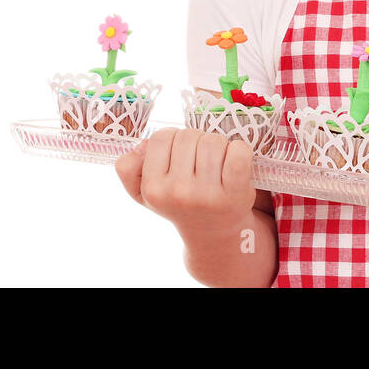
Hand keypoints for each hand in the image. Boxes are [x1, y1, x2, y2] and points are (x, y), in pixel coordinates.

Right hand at [115, 128, 256, 240]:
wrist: (214, 234)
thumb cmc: (180, 204)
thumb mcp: (145, 193)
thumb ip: (129, 170)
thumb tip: (142, 145)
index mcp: (153, 189)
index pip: (161, 137)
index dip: (172, 141)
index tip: (179, 157)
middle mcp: (178, 192)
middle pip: (189, 135)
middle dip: (196, 142)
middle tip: (199, 163)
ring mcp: (207, 193)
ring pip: (213, 140)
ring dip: (218, 146)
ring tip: (216, 166)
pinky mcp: (235, 192)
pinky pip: (239, 151)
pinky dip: (240, 150)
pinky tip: (234, 164)